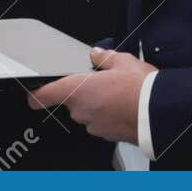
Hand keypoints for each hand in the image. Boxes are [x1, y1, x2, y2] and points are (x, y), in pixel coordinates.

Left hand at [27, 47, 154, 143]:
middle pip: (73, 102)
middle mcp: (82, 111)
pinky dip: (110, 115)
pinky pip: (103, 123)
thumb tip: (97, 55)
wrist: (158, 113)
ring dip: (99, 105)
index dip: (37, 96)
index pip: (46, 95)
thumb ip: (105, 58)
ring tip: (120, 94)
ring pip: (90, 113)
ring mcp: (95, 126)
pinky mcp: (108, 135)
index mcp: (78, 90)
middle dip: (86, 93)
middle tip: (104, 83)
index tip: (33, 97)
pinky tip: (126, 106)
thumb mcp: (123, 61)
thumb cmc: (140, 89)